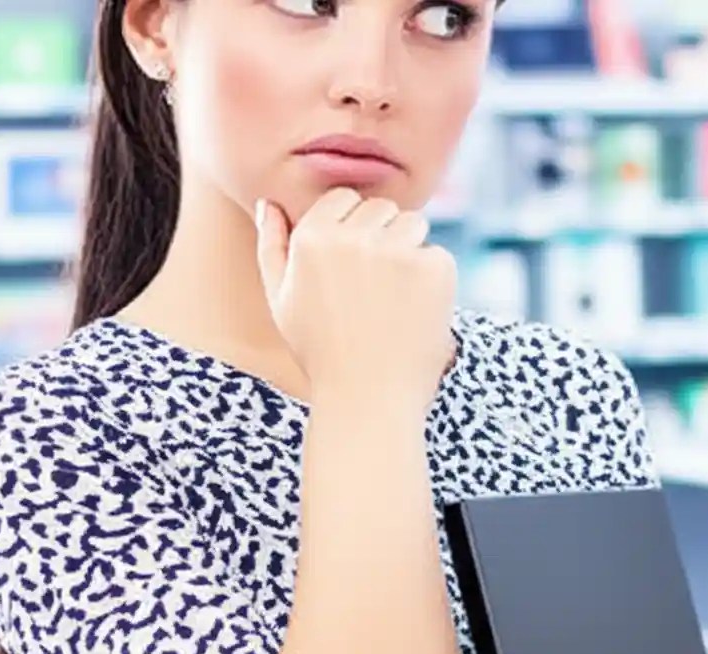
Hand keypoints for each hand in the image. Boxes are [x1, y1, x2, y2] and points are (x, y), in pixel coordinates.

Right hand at [255, 188, 457, 417]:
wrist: (368, 400)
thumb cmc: (321, 353)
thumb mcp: (282, 301)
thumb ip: (272, 247)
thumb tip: (270, 204)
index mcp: (312, 238)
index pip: (344, 199)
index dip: (352, 230)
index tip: (353, 267)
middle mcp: (353, 237)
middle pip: (382, 209)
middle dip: (383, 238)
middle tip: (374, 291)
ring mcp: (397, 251)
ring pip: (413, 224)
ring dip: (410, 252)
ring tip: (394, 301)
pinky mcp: (433, 268)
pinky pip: (437, 255)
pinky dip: (433, 280)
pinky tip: (415, 313)